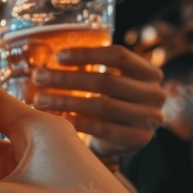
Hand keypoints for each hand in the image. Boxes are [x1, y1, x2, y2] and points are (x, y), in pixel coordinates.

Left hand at [32, 45, 164, 155]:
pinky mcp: (138, 139)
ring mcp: (148, 118)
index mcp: (149, 72)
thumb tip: (46, 62)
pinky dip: (78, 123)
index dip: (87, 54)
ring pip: (103, 106)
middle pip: (107, 81)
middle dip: (68, 79)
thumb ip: (92, 69)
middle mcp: (154, 93)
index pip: (119, 55)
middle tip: (38, 77)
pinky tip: (58, 119)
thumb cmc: (112, 102)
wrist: (125, 139)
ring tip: (39, 100)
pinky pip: (102, 129)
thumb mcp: (111, 82)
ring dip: (66, 101)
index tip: (58, 56)